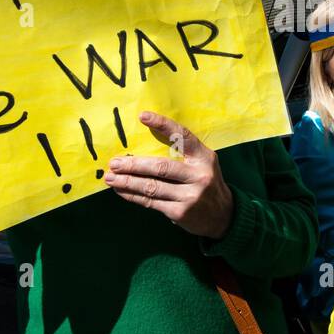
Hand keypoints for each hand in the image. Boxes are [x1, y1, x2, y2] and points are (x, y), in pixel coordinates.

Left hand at [103, 112, 233, 239]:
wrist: (223, 217)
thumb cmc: (206, 184)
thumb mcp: (203, 164)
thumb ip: (182, 155)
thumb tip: (144, 146)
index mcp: (205, 157)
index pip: (183, 136)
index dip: (163, 125)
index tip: (143, 116)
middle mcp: (199, 175)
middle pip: (161, 167)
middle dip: (134, 164)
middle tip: (115, 162)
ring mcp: (190, 196)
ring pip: (152, 187)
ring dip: (127, 182)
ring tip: (110, 177)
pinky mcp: (180, 213)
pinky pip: (151, 202)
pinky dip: (133, 196)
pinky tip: (121, 190)